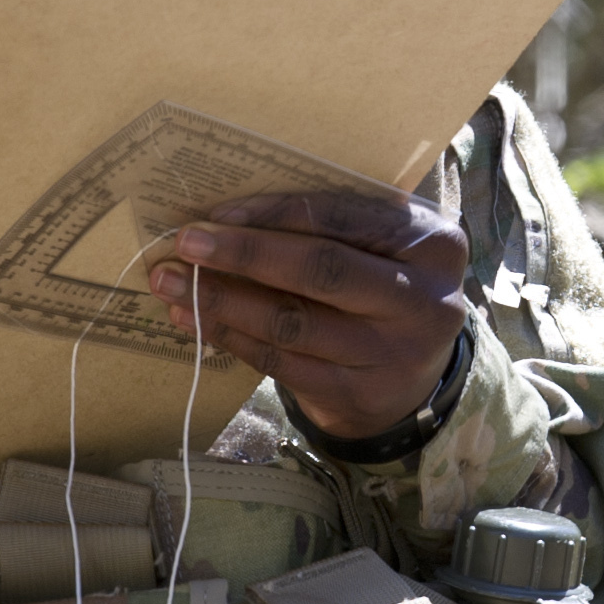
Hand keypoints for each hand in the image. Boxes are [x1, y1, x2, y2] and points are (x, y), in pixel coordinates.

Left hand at [149, 189, 467, 438]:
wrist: (415, 375)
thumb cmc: (382, 283)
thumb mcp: (382, 244)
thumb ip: (333, 221)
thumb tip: (230, 207)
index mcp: (432, 244)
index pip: (343, 217)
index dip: (275, 213)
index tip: (217, 212)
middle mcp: (422, 301)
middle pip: (320, 270)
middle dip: (244, 254)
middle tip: (186, 243)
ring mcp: (393, 356)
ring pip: (292, 323)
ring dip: (223, 300)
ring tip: (171, 282)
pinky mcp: (359, 396)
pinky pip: (281, 364)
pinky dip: (230, 336)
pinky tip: (194, 318)